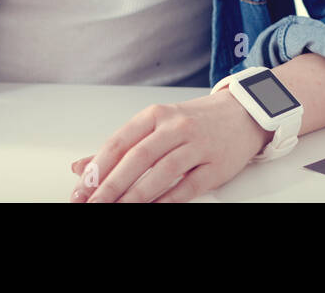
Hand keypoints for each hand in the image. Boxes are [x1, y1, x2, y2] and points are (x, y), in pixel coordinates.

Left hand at [67, 90, 272, 202]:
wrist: (243, 113)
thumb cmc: (194, 121)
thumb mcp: (155, 125)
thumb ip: (120, 147)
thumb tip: (82, 168)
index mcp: (156, 115)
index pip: (120, 141)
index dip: (98, 168)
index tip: (82, 189)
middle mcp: (176, 127)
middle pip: (138, 159)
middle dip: (111, 186)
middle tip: (94, 205)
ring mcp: (198, 146)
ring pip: (162, 173)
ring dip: (136, 197)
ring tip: (117, 209)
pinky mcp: (216, 166)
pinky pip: (188, 187)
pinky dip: (167, 200)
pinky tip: (152, 208)